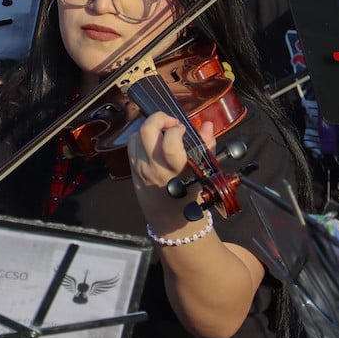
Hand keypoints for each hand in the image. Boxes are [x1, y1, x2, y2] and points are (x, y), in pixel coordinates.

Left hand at [128, 111, 214, 226]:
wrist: (168, 218)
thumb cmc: (189, 195)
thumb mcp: (202, 173)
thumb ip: (205, 145)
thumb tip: (207, 124)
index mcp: (175, 171)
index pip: (170, 143)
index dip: (176, 129)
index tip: (183, 129)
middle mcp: (154, 168)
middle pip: (146, 131)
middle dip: (159, 118)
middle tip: (170, 122)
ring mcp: (140, 167)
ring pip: (137, 135)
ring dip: (150, 128)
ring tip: (163, 132)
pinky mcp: (131, 168)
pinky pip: (132, 144)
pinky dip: (141, 137)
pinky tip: (154, 142)